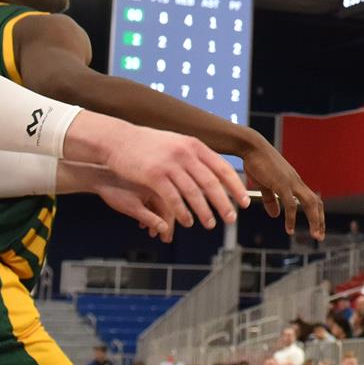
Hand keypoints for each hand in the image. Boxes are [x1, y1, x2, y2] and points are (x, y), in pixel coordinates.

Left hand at [83, 167, 176, 241]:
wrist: (99, 177)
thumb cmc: (115, 191)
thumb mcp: (133, 209)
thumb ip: (150, 219)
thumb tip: (165, 229)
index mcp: (158, 188)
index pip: (170, 210)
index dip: (169, 227)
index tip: (166, 238)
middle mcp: (156, 185)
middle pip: (166, 208)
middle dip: (163, 225)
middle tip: (163, 238)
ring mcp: (150, 185)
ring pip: (158, 206)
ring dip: (155, 220)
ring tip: (150, 232)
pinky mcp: (143, 186)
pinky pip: (151, 201)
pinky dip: (148, 213)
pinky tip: (141, 222)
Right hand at [99, 122, 247, 231]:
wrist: (118, 140)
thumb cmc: (149, 144)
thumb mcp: (177, 143)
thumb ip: (196, 155)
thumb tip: (217, 169)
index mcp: (194, 145)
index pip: (222, 168)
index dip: (236, 187)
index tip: (244, 202)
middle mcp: (186, 153)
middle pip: (211, 183)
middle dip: (224, 203)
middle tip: (231, 219)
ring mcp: (170, 164)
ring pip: (194, 193)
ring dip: (204, 212)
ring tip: (210, 225)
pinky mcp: (154, 175)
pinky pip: (173, 198)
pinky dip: (182, 212)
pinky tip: (187, 222)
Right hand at [240, 132, 325, 238]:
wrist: (251, 147)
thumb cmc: (257, 164)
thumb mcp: (265, 185)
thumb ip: (271, 200)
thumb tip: (276, 215)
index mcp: (294, 182)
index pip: (312, 199)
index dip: (316, 214)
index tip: (317, 228)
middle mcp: (296, 182)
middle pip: (315, 202)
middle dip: (320, 220)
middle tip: (319, 237)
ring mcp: (291, 182)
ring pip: (310, 203)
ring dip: (314, 220)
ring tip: (314, 235)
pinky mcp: (282, 184)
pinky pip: (291, 204)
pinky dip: (292, 218)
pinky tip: (289, 229)